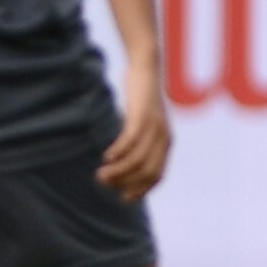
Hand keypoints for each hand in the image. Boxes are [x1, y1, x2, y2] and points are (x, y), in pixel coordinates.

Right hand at [98, 62, 171, 201]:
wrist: (147, 69)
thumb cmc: (142, 96)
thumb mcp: (143, 120)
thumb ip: (139, 138)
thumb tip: (124, 156)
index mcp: (166, 143)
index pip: (156, 176)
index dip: (140, 189)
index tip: (123, 197)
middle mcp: (163, 138)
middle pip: (146, 171)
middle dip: (125, 182)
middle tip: (103, 183)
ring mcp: (154, 128)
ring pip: (137, 159)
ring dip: (118, 171)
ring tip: (100, 174)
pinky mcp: (142, 116)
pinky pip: (130, 140)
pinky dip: (118, 152)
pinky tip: (106, 156)